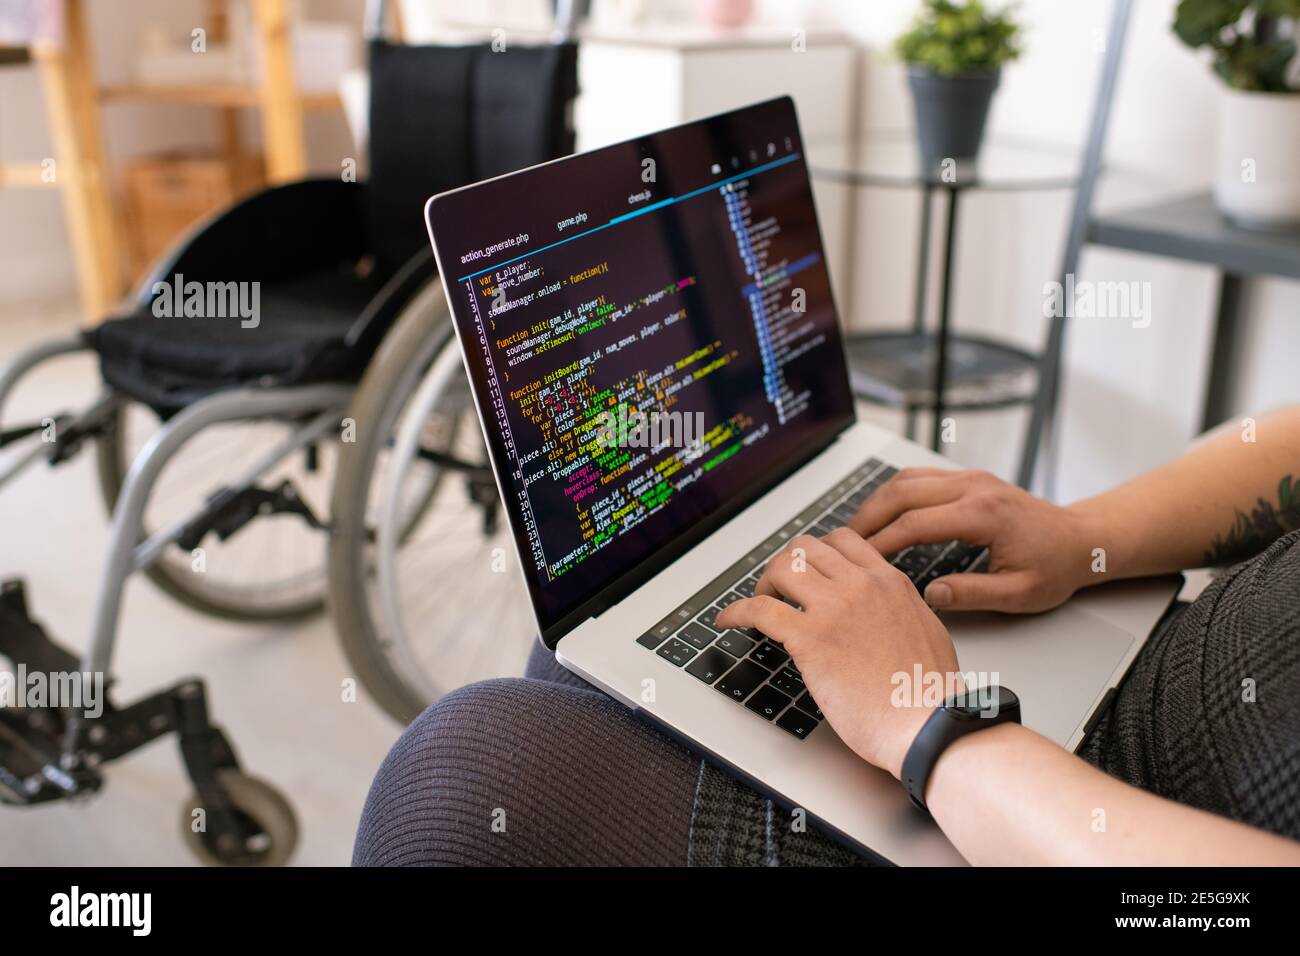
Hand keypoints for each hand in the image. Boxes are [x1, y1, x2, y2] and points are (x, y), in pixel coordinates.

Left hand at [716, 529, 959, 778]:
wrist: (926, 724)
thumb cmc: (929, 693)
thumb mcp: (927, 629)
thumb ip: (901, 608)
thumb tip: (885, 609)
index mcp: (889, 583)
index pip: (842, 541)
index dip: (816, 553)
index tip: (806, 570)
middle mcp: (860, 586)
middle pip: (805, 548)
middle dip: (787, 564)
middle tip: (779, 589)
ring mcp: (834, 608)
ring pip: (782, 567)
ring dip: (763, 584)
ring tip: (758, 604)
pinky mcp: (810, 638)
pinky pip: (759, 609)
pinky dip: (736, 611)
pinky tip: (728, 620)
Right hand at [849, 468, 1093, 613]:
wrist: (1081, 539)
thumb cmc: (1055, 567)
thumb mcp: (1020, 594)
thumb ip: (972, 595)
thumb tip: (929, 593)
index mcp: (983, 514)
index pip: (915, 523)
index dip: (881, 543)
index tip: (859, 561)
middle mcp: (973, 487)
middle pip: (901, 492)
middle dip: (867, 517)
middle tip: (843, 542)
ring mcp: (970, 478)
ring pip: (907, 479)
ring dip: (876, 501)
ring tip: (856, 529)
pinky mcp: (968, 479)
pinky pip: (920, 477)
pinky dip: (894, 493)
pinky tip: (881, 513)